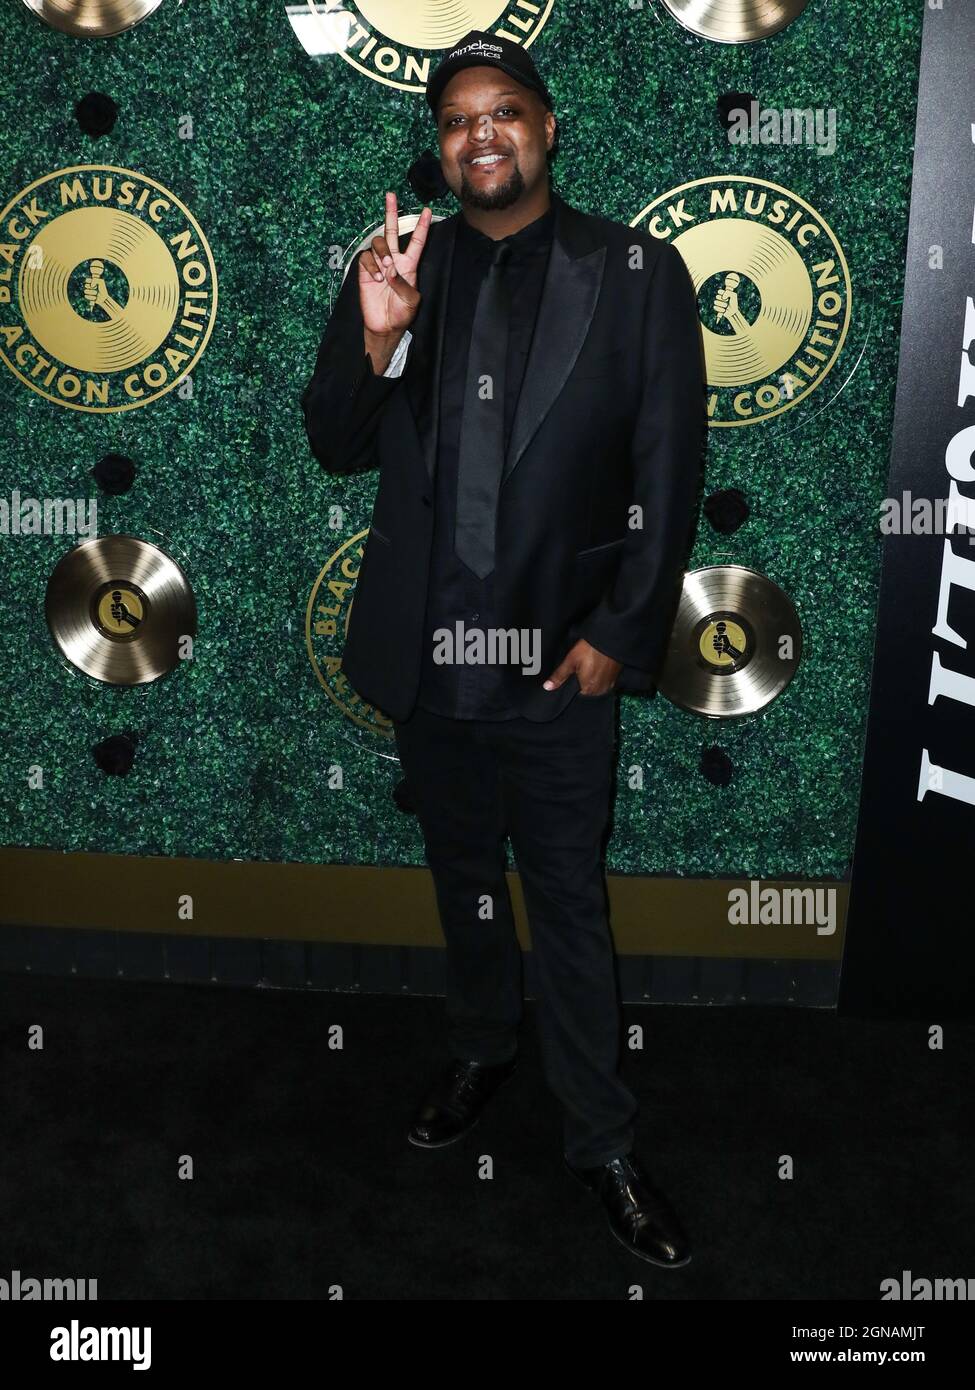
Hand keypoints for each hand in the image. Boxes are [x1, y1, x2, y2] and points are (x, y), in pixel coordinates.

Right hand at [359, 192, 431, 341]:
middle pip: (392, 231)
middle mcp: (394, 260)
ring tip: (385, 269)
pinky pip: (365, 258)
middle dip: (391, 213)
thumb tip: (388, 269)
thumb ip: (402, 283)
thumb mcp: (411, 300)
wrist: (385, 326)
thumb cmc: (401, 313)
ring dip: (382, 253)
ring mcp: (379, 264)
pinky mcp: (365, 271)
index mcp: (409, 265)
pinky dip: (371, 266)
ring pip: (378, 243)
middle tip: (391, 195)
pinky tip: (376, 278)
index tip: (426, 210)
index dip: (421, 226)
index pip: (416, 241)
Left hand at [543, 639, 621, 695]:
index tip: (573, 673)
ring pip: (595, 686)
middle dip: (582, 681)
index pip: (576, 694)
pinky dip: (600, 675)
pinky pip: (604, 681)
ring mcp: (609, 684)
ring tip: (590, 665)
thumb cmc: (590, 649)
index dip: (573, 684)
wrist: (610, 639)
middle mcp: (600, 690)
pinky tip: (598, 665)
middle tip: (582, 667)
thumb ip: (559, 676)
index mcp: (588, 689)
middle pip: (586, 690)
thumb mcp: (570, 661)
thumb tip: (548, 687)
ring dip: (592, 678)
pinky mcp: (615, 677)